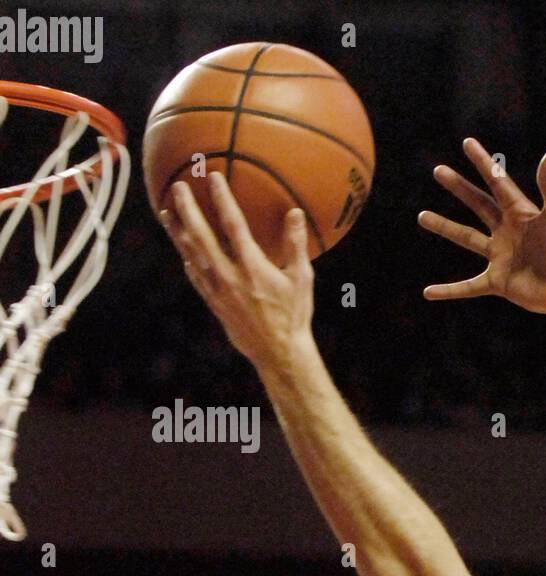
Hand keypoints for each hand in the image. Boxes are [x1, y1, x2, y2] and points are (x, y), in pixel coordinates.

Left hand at [160, 172, 313, 370]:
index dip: (221, 199)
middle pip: (201, 236)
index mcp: (252, 267)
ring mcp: (217, 289)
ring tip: (166, 212)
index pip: (232, 225)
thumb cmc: (294, 314)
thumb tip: (295, 213)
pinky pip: (195, 276)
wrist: (278, 352)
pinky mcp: (213, 302)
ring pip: (191, 254)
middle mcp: (229, 275)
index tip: (212, 177)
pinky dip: (187, 259)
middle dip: (187, 209)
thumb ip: (296, 245)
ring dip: (177, 232)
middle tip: (177, 187)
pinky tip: (182, 249)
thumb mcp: (302, 279)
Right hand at [419, 138, 545, 314]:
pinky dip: (449, 291)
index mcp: (520, 212)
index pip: (497, 182)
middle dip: (459, 187)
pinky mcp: (498, 282)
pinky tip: (429, 292)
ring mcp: (500, 257)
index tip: (467, 143)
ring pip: (466, 238)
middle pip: (477, 204)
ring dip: (444, 227)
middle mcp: (506, 232)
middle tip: (439, 171)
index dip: (483, 162)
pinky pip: (469, 287)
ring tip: (422, 216)